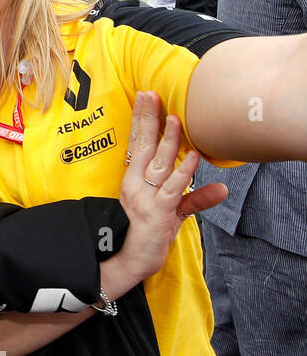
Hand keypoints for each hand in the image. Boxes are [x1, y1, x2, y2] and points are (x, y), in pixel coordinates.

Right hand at [114, 91, 226, 285]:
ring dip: (168, 142)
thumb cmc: (149, 235)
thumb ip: (196, 197)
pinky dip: (185, 173)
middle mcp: (135, 185)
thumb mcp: (174, 212)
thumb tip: (222, 188)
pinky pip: (173, 189)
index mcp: (134, 181)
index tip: (145, 98)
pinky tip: (194, 157)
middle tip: (150, 95)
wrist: (133, 260)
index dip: (141, 121)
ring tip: (175, 119)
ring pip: (159, 164)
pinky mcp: (158, 213)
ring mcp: (145, 199)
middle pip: (142, 147)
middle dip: (147, 120)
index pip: (137, 145)